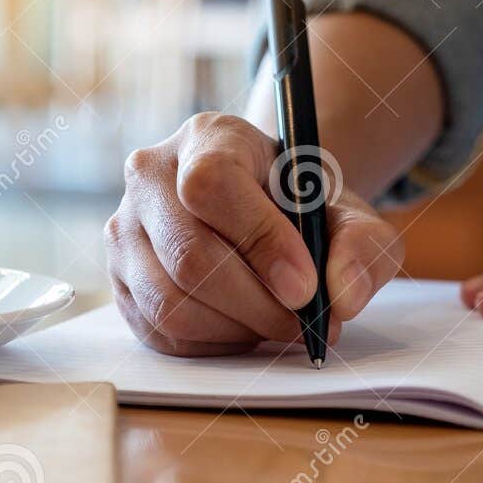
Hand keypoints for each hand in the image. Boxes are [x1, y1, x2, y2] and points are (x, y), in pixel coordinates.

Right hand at [107, 112, 403, 355]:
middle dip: (257, 305)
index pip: (210, 185)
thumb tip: (343, 297)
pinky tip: (244, 326)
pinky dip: (212, 343)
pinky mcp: (120, 282)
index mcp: (206, 139)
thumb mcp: (348, 211)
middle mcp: (149, 177)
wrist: (263, 208)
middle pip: (188, 257)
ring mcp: (125, 232)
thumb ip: (363, 246)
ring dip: (237, 329)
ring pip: (170, 303)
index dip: (260, 242)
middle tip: (304, 324)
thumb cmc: (300, 206)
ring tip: (277, 323)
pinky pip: (159, 332)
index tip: (305, 286)